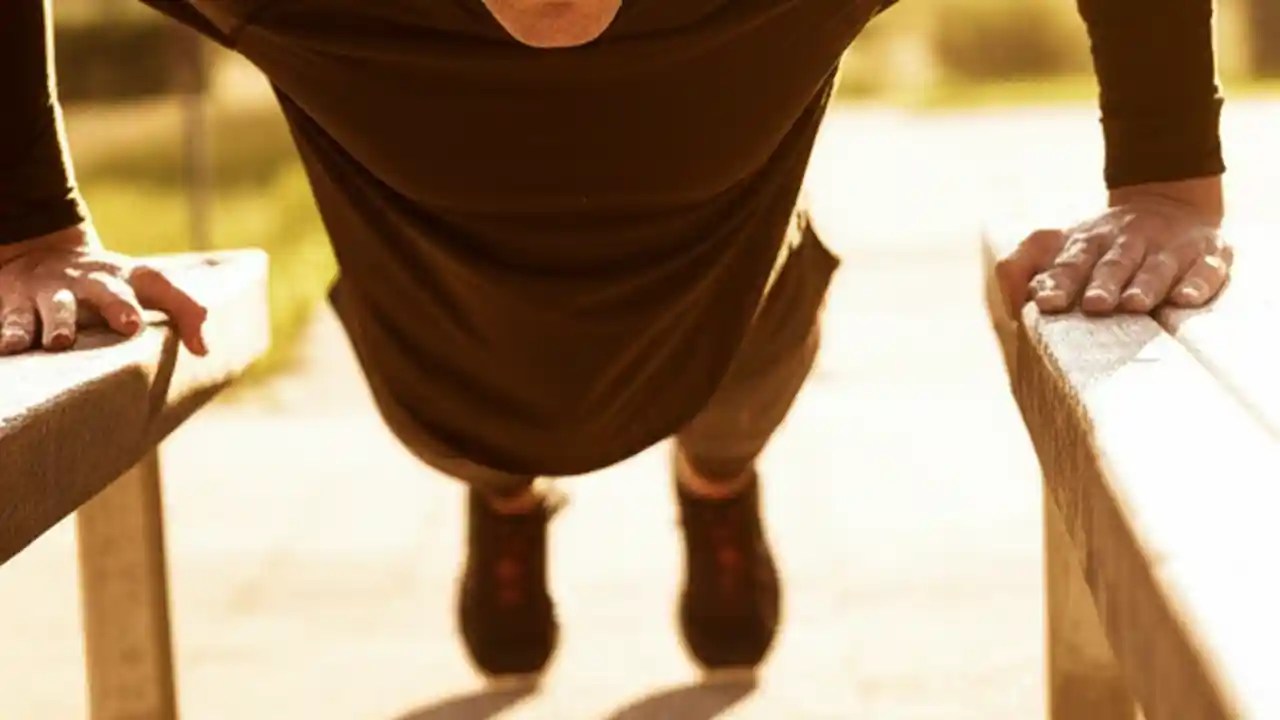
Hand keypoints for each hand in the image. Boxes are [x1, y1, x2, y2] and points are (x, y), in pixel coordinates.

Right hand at [0, 224, 207, 355]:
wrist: (40, 252)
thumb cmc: (107, 285)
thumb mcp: (146, 289)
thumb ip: (183, 312)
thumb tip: (205, 350)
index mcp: (125, 278)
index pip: (156, 283)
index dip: (163, 302)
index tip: (139, 326)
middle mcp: (89, 282)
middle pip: (103, 291)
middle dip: (114, 306)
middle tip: (125, 324)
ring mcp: (51, 292)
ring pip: (51, 306)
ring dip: (54, 323)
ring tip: (59, 342)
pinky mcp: (15, 303)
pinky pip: (10, 319)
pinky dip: (9, 332)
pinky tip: (8, 349)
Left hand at [997, 180, 1232, 315]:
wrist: (1169, 204)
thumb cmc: (1100, 245)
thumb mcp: (1056, 246)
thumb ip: (1019, 266)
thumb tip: (1007, 304)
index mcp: (1086, 244)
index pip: (1068, 263)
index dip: (1058, 281)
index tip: (1045, 301)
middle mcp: (1126, 242)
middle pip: (1112, 264)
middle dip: (1102, 283)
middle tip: (1094, 304)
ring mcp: (1168, 248)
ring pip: (1155, 266)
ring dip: (1145, 284)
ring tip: (1134, 304)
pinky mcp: (1207, 254)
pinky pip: (1204, 269)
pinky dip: (1196, 283)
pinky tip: (1185, 298)